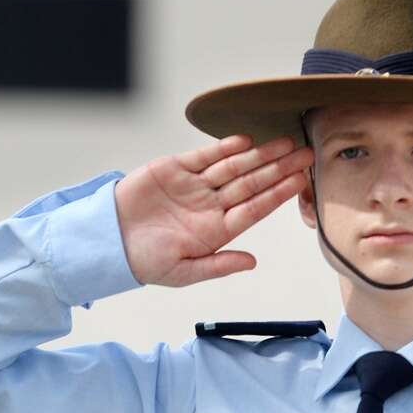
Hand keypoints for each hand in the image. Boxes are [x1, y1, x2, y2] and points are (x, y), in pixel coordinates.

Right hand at [114, 135, 310, 286]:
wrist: (107, 241)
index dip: (278, 194)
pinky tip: (245, 141)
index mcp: (218, 230)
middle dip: (279, 168)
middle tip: (305, 154)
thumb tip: (252, 263)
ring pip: (234, 167)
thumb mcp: (184, 271)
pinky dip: (223, 148)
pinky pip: (205, 156)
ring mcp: (195, 185)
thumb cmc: (145, 261)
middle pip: (252, 183)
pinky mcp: (174, 169)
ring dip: (259, 154)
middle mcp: (212, 205)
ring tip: (284, 143)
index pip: (256, 208)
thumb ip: (219, 265)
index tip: (300, 181)